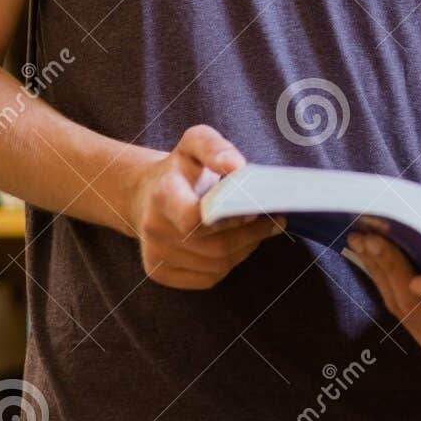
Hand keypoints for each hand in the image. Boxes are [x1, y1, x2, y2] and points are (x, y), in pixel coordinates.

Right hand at [128, 124, 279, 289]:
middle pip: (215, 246)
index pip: (196, 218)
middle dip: (251, 235)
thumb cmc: (181, 169)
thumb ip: (216, 148)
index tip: (254, 207)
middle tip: (273, 220)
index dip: (231, 219)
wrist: (147, 196)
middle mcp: (154, 228)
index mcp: (163, 193)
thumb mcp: (195, 143)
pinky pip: (208, 278)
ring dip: (245, 249)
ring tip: (257, 230)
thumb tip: (237, 167)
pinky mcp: (161, 273)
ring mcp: (155, 254)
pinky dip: (230, 263)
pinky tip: (236, 244)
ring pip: (216, 265)